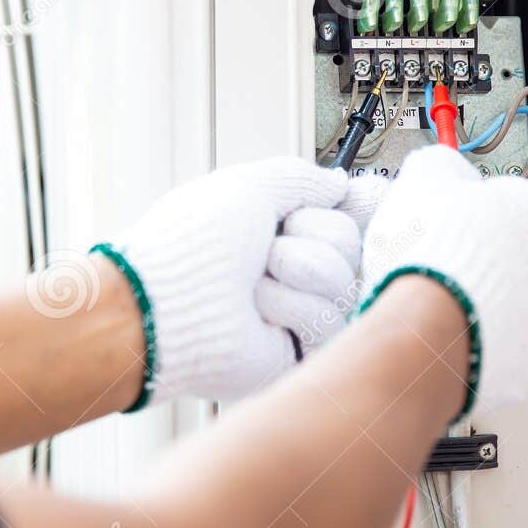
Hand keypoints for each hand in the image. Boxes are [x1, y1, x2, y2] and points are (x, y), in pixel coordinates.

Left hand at [99, 158, 359, 405]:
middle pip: (349, 241)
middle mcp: (288, 267)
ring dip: (296, 270)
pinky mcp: (299, 350)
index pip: (340, 212)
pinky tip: (258, 315)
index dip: (351, 207)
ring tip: (253, 283)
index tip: (360, 198)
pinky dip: (290, 307)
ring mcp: (296, 309)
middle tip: (267, 246)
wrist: (167, 303)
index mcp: (275, 227)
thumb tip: (339, 183)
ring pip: (343, 279)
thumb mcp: (250, 185)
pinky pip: (329, 319)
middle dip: (312, 234)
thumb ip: (301, 178)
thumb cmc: (194, 243)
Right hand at [360, 146, 527, 413]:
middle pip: (513, 253)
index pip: (514, 198)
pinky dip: (472, 339)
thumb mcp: (424, 177)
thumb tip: (441, 164)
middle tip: (436, 256)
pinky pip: (496, 344)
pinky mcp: (522, 364)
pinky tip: (440, 330)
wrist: (428, 331)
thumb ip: (441, 164)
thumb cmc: (432, 255)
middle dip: (478, 256)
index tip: (454, 209)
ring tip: (431, 296)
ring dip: (475, 299)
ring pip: (506, 302)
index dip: (476, 204)